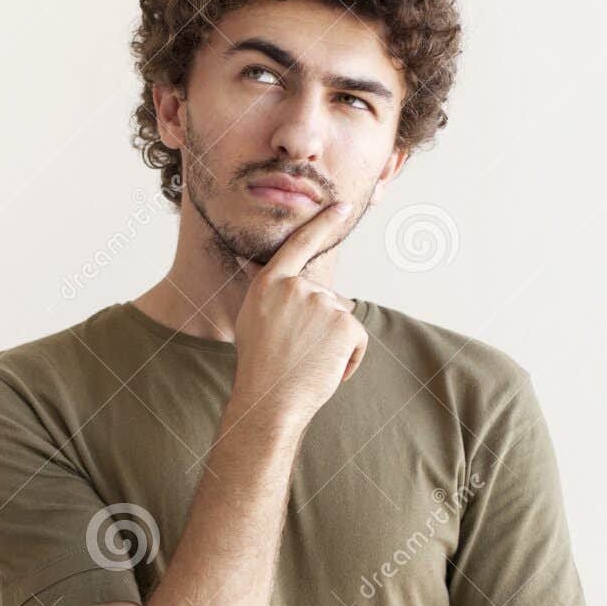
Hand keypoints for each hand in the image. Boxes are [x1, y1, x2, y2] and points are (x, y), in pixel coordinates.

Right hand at [229, 200, 367, 429]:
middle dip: (319, 328)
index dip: (323, 222)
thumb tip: (250, 261)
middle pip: (325, 300)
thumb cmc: (258, 366)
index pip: (300, 243)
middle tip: (296, 354)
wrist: (269, 400)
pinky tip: (326, 371)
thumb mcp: (251, 317)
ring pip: (341, 322)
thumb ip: (264, 289)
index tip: (342, 205)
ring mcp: (322, 304)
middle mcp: (296, 286)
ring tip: (307, 364)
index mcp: (270, 283)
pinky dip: (348, 360)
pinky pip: (357, 341)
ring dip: (333, 346)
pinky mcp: (344, 324)